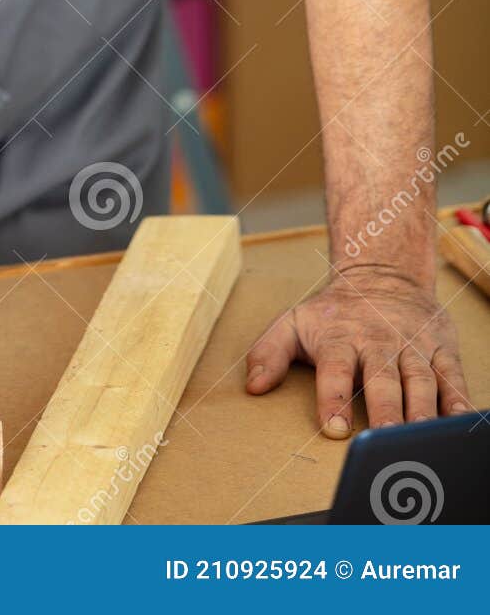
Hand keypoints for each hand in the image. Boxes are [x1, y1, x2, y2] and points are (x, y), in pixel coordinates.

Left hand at [245, 266, 469, 435]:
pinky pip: (454, 377)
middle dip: (384, 410)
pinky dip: (459, 400)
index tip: (334, 427)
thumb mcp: (294, 322)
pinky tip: (460, 421)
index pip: (336, 368)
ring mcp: (413, 345)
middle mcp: (379, 340)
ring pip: (421, 380)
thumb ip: (269, 352)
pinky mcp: (441, 349)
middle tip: (384, 441)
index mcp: (341, 337)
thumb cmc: (334, 313)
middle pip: (383, 378)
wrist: (382, 273)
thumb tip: (253, 387)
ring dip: (422, 410)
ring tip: (420, 438)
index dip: (335, 397)